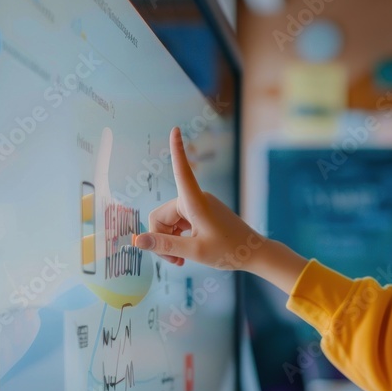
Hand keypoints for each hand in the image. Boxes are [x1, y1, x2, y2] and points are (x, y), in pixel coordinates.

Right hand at [134, 126, 266, 271]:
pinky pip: (179, 225)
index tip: (175, 129)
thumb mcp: (194, 252)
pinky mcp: (201, 214)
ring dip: (170, 242)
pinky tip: (184, 255)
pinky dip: (178, 239)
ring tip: (180, 261)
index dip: (176, 151)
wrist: (254, 253)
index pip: (181, 172)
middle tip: (174, 261)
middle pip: (161, 217)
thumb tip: (137, 240)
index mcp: (195, 202)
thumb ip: (164, 246)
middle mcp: (195, 199)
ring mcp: (198, 206)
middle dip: (162, 239)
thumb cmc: (229, 251)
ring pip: (168, 223)